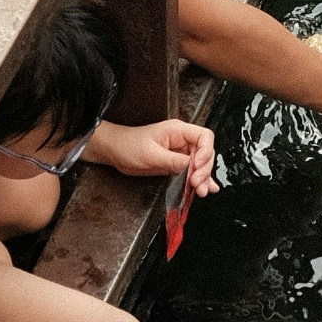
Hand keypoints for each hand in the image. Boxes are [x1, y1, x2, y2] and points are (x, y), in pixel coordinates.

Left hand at [92, 116, 217, 198]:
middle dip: (204, 169)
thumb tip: (190, 166)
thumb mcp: (151, 154)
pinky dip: (199, 180)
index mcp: (178, 131)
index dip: (205, 152)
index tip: (197, 166)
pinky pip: (191, 171)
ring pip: (200, 164)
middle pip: (205, 153)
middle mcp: (181, 140)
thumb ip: (172, 161)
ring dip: (204, 178)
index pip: (204, 137)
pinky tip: (206, 187)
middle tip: (197, 183)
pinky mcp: (175, 163)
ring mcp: (179, 152)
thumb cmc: (128, 145)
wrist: (115, 151)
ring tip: (202, 191)